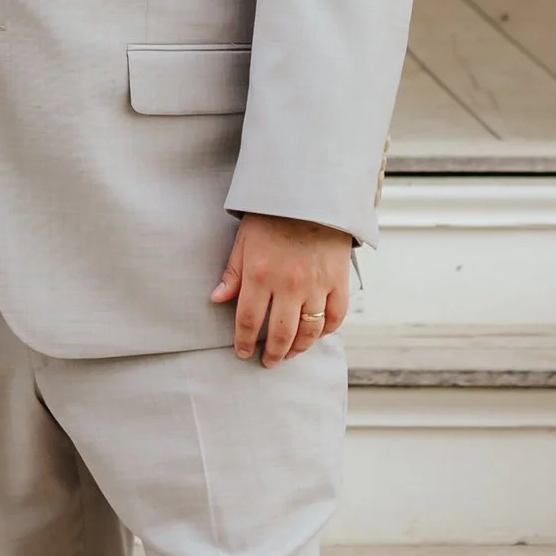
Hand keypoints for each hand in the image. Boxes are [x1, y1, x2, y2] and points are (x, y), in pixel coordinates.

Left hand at [211, 215, 350, 364]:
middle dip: (273, 354)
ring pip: (309, 331)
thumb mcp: (244, 241)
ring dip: (299, 348)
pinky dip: (327, 330)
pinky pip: (335, 316)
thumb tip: (216, 299)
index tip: (243, 353)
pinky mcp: (338, 281)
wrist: (311, 194)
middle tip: (268, 362)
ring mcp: (316, 285)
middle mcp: (289, 286)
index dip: (245, 342)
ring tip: (291, 353)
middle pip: (281, 334)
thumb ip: (232, 273)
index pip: (249, 321)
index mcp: (260, 275)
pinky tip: (317, 334)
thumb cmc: (272, 216)